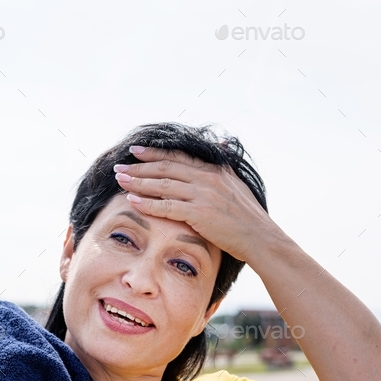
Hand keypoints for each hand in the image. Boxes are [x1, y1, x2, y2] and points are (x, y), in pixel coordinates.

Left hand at [113, 146, 276, 261]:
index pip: (178, 157)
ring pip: (163, 185)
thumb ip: (224, 165)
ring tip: (120, 180)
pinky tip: (132, 200)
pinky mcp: (199, 214)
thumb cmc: (248, 216)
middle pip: (165, 168)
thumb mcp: (237, 183)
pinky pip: (167, 206)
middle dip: (139, 167)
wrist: (261, 238)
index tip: (136, 151)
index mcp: (214, 170)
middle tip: (119, 167)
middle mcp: (207, 179)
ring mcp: (203, 195)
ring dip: (138, 182)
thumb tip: (221, 143)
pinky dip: (148, 203)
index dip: (154, 153)